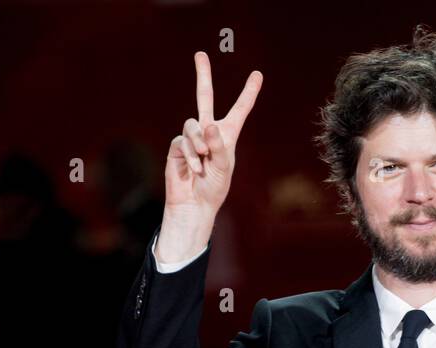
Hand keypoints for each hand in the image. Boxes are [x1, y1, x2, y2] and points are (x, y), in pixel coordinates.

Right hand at [158, 52, 261, 260]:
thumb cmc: (214, 188)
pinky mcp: (178, 146)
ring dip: (200, 144)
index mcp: (227, 136)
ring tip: (204, 161)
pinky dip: (192, 156)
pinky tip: (195, 170)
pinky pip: (184, 141)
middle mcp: (209, 132)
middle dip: (203, 76)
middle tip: (200, 54)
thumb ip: (218, 145)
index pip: (239, 110)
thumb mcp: (224, 167)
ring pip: (193, 125)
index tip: (257, 75)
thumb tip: (208, 125)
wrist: (194, 204)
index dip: (248, 93)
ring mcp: (191, 138)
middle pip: (204, 98)